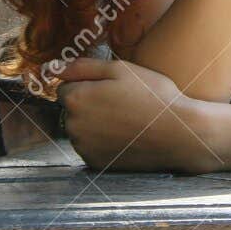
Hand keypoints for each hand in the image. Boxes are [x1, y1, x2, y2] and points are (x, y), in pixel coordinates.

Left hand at [54, 56, 219, 172]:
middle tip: (124, 104)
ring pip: (81, 129)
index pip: (66, 88)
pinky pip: (92, 147)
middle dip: (90, 105)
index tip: (114, 89)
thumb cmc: (153, 96)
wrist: (178, 133)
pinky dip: (104, 142)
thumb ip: (82, 66)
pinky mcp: (95, 163)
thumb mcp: (121, 69)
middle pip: (72, 110)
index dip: (90, 85)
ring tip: (127, 120)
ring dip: (96, 124)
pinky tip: (126, 136)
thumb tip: (52, 67)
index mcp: (75, 98)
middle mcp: (73, 125)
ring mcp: (83, 147)